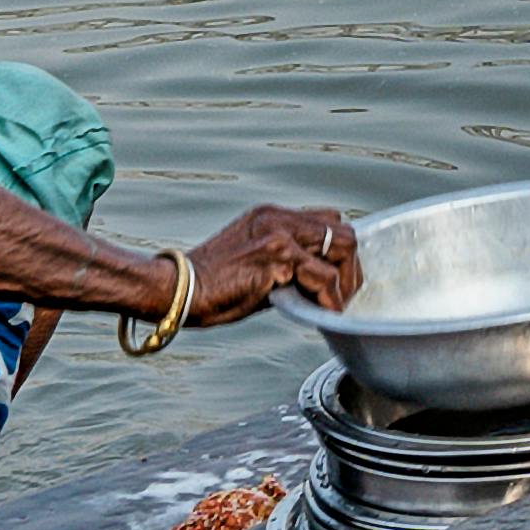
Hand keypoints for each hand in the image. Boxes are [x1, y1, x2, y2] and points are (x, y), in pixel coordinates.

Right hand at [184, 204, 362, 321]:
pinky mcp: (277, 256)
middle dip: (350, 266)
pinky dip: (330, 298)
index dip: (339, 251)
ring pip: (342, 247)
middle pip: (342, 230)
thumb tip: (315, 285)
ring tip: (334, 306)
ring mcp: (279, 234)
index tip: (338, 279)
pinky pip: (323, 277)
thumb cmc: (211, 285)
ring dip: (345, 281)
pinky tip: (322, 313)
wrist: (179, 290)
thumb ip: (285, 265)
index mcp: (271, 216)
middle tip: (343, 296)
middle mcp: (278, 218)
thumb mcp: (254, 265)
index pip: (327, 219)